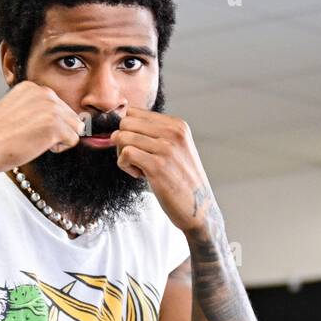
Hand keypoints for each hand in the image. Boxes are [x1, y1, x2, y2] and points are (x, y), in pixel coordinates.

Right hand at [0, 81, 85, 174]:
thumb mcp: (16, 111)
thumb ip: (36, 109)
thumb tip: (63, 120)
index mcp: (32, 87)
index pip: (59, 106)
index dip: (48, 123)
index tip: (28, 129)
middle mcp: (44, 92)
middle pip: (70, 116)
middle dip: (57, 131)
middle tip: (32, 137)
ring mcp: (51, 108)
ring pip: (75, 127)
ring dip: (59, 139)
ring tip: (35, 141)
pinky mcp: (55, 125)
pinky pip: (73, 140)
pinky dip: (59, 148)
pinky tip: (39, 146)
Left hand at [111, 108, 212, 233]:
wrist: (199, 207)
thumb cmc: (182, 180)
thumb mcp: (176, 148)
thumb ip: (156, 134)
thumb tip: (121, 127)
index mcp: (177, 124)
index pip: (134, 112)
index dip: (129, 131)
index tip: (140, 148)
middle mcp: (173, 132)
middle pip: (126, 122)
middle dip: (122, 141)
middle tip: (134, 159)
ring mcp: (166, 148)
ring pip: (122, 136)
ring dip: (122, 155)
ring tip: (138, 168)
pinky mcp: (157, 166)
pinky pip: (125, 154)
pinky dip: (125, 165)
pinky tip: (138, 175)